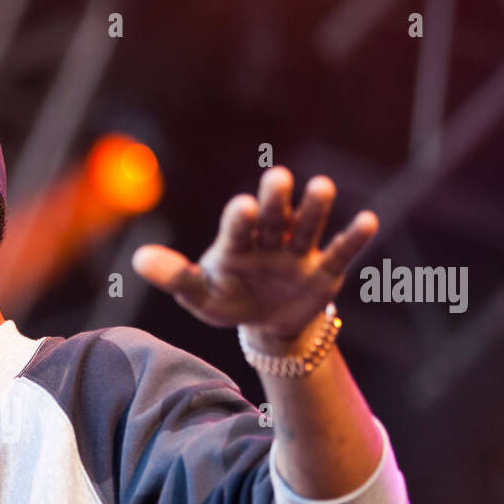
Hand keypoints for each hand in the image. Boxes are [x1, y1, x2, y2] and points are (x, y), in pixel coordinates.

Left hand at [131, 167, 376, 341]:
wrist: (264, 324)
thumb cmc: (228, 300)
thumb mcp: (201, 295)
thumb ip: (175, 277)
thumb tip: (136, 259)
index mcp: (236, 243)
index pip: (237, 227)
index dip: (239, 218)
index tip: (241, 208)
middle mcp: (269, 239)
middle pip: (273, 215)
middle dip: (275, 199)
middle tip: (278, 179)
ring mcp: (299, 252)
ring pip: (307, 225)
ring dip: (314, 208)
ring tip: (321, 188)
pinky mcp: (325, 271)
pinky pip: (340, 251)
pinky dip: (353, 238)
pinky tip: (367, 220)